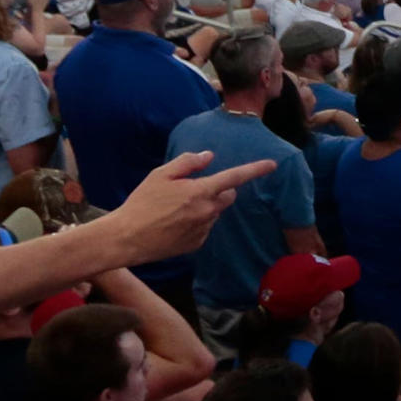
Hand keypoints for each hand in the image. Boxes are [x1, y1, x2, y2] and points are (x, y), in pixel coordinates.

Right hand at [104, 149, 263, 259]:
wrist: (127, 238)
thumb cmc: (142, 202)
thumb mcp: (161, 175)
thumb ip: (188, 162)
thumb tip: (209, 156)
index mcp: (200, 192)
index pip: (234, 177)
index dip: (255, 169)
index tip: (273, 164)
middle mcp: (207, 212)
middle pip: (227, 196)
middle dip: (218, 190)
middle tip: (193, 188)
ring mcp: (203, 230)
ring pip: (214, 213)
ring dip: (204, 207)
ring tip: (174, 209)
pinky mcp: (196, 244)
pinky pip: (204, 228)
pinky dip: (196, 223)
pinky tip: (174, 224)